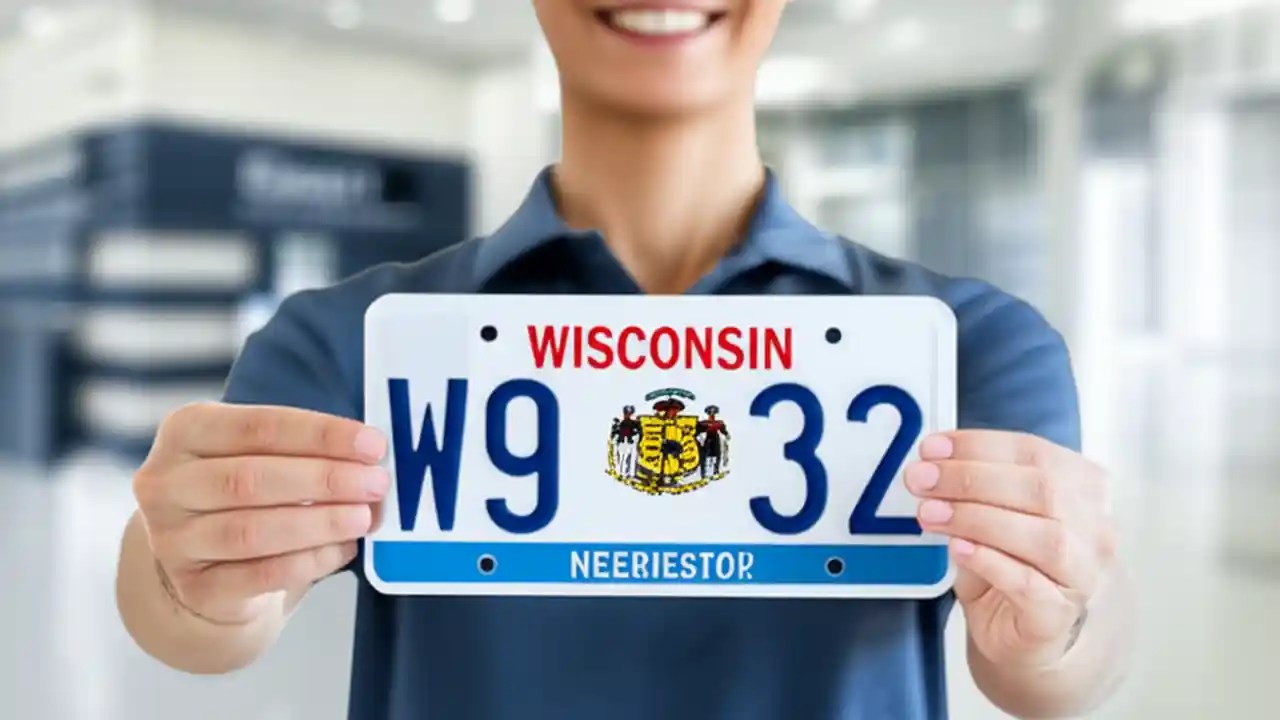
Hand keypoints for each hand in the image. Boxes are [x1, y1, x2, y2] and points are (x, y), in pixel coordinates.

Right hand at [133, 403, 389, 625]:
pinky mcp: (194, 587)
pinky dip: (309, 561)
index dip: (320, 435)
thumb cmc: (244, 493)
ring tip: (363, 517)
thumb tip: (370, 459)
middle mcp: (166, 483)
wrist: (205, 562)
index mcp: (184, 431)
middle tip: (376, 483)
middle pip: (252, 478)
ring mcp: (172, 539)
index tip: (373, 444)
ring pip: (252, 530)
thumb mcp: (260, 455)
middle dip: (324, 479)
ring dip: (319, 523)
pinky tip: (343, 549)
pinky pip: (259, 574)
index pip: (258, 426)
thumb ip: (304, 450)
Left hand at [905, 431, 1116, 668]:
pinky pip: (1029, 583)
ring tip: (931, 513)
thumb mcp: (992, 512)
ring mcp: (1082, 573)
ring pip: (1042, 536)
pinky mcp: (1059, 613)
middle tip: (922, 479)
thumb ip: (973, 486)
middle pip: (1040, 489)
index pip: (1034, 452)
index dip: (979, 446)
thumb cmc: (1009, 563)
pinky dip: (989, 560)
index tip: (932, 448)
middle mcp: (1093, 527)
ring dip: (977, 518)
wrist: (1018, 630)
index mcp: (1082, 487)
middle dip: (970, 479)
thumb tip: (931, 463)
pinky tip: (958, 548)